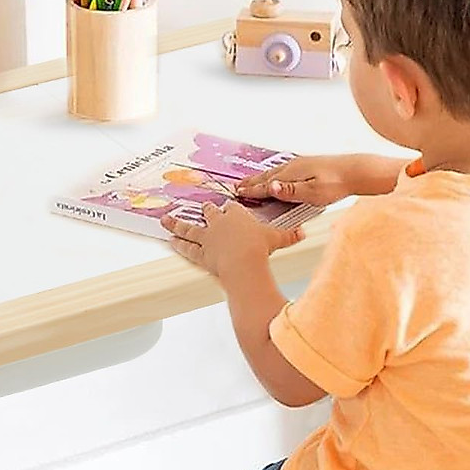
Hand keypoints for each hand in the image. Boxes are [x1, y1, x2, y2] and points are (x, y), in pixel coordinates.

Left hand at [162, 201, 303, 278]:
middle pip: (211, 213)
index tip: (228, 207)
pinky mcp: (201, 253)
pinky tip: (170, 241)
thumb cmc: (260, 249)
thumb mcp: (278, 239)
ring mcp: (208, 237)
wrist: (245, 262)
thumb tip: (303, 233)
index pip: (232, 208)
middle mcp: (220, 223)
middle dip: (207, 210)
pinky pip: (187, 248)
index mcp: (237, 215)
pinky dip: (179, 244)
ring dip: (177, 224)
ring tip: (166, 220)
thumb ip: (289, 235)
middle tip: (203, 207)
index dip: (230, 209)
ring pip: (190, 228)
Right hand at [236, 155, 353, 204]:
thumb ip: (290, 191)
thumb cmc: (337, 184)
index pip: (266, 184)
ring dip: (260, 178)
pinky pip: (283, 171)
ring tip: (251, 181)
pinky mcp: (308, 165)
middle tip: (237, 187)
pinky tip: (276, 177)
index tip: (238, 193)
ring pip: (274, 172)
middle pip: (267, 176)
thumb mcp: (313, 192)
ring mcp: (301, 164)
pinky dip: (273, 175)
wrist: (357, 171)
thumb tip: (270, 187)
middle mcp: (294, 166)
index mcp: (292, 174)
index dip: (252, 189)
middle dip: (251, 182)